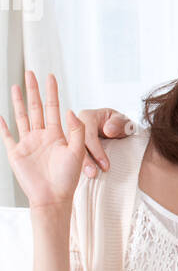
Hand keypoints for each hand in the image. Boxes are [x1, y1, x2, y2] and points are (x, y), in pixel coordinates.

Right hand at [0, 71, 85, 208]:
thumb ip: (76, 130)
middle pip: (36, 108)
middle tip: (31, 73)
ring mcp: (28, 143)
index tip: (51, 76)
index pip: (53, 107)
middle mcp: (41, 136)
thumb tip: (69, 110)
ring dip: (19, 102)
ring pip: (22, 117)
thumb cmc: (68, 178)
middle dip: (34, 90)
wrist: (53, 197)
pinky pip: (7, 136)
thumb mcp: (77, 151)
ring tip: (16, 86)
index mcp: (57, 134)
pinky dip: (2, 126)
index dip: (52, 92)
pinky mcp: (16, 153)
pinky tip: (0, 115)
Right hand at [77, 107, 135, 177]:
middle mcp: (76, 127)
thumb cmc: (120, 126)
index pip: (89, 134)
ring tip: (90, 177)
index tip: (105, 165)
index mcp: (88, 116)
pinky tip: (84, 178)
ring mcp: (72, 138)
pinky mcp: (72, 148)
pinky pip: (72, 157)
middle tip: (93, 174)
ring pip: (72, 152)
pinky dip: (78, 167)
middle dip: (85, 160)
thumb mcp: (124, 122)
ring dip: (80, 166)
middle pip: (77, 144)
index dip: (96, 150)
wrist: (118, 132)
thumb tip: (108, 130)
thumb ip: (119, 123)